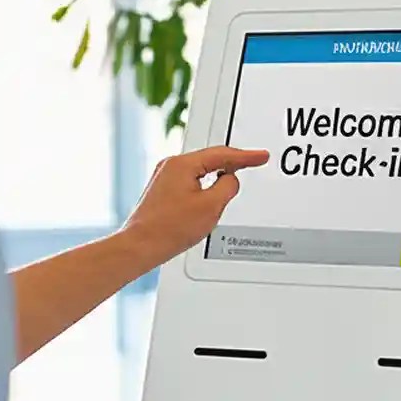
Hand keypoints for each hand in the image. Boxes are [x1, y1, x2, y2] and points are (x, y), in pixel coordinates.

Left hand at [120, 146, 269, 266]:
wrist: (140, 245)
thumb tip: (230, 179)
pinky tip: (211, 190)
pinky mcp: (162, 190)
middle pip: (210, 158)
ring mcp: (164, 178)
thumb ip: (227, 186)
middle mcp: (170, 166)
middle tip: (254, 161)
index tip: (261, 156)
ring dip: (218, 173)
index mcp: (182, 165)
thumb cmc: (168, 229)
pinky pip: (190, 179)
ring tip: (235, 175)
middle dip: (233, 161)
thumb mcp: (211, 207)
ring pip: (199, 169)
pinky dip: (205, 183)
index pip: (222, 154)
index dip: (246, 156)